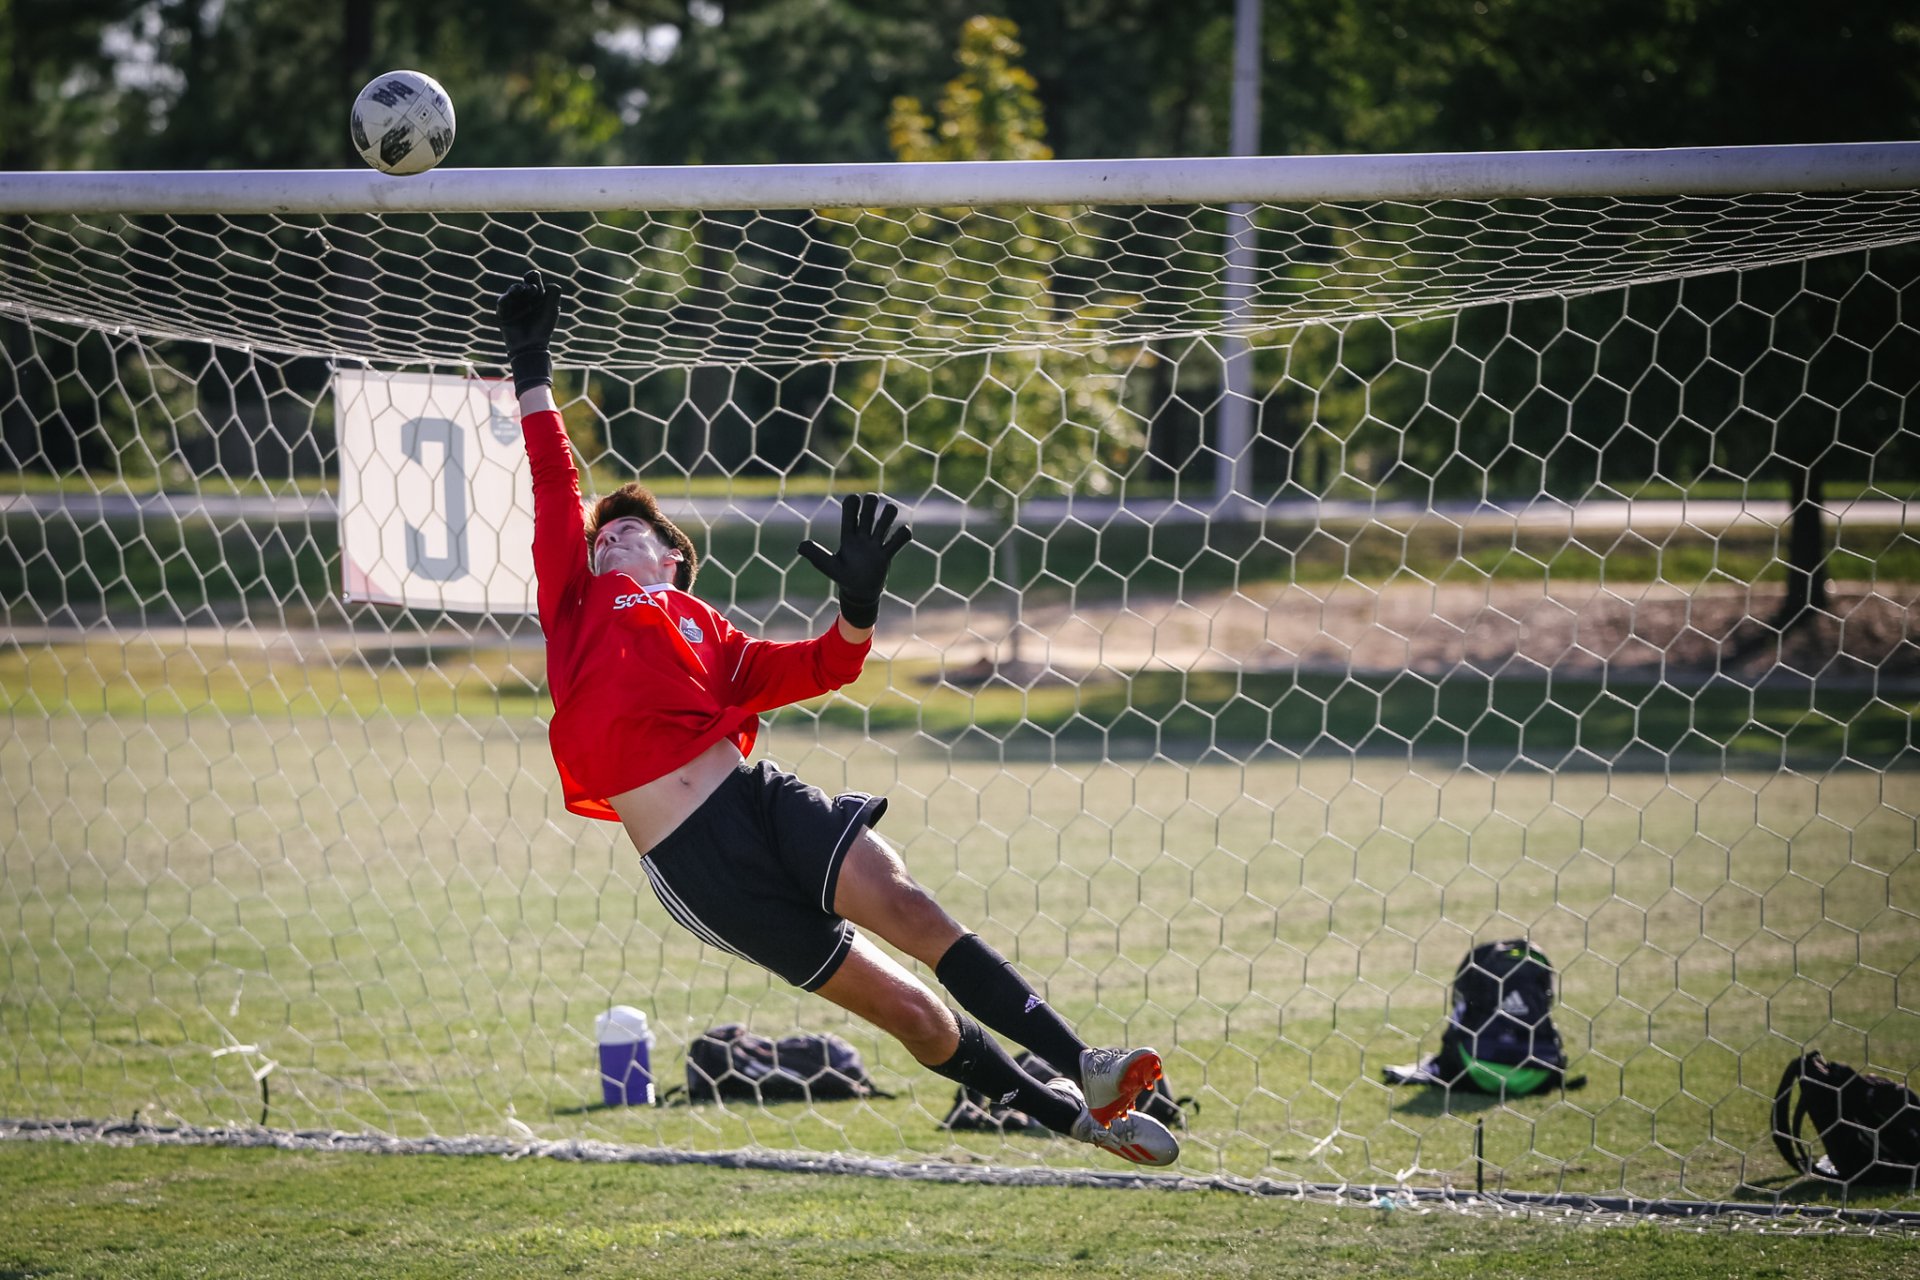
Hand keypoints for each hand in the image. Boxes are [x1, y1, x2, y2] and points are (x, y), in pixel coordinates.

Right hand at [495, 269, 560, 394]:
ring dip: (515, 289)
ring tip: (520, 290)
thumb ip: (553, 296)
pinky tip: (509, 299)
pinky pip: (502, 303)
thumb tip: (551, 283)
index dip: (533, 276)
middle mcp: (525, 298)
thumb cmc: (543, 328)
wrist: (531, 345)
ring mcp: (514, 305)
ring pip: (512, 291)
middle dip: (527, 285)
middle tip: (532, 289)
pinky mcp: (504, 313)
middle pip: (523, 285)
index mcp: (537, 296)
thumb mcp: (551, 311)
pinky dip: (505, 300)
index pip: (534, 281)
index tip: (534, 275)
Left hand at [796, 493, 912, 628]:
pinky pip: (900, 538)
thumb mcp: (827, 566)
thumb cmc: (843, 576)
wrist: (859, 592)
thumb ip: (815, 555)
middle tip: (870, 513)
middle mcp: (864, 535)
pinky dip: (903, 534)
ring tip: (884, 526)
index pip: (851, 508)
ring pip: (888, 517)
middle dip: (871, 503)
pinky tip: (899, 537)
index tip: (854, 503)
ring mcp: (877, 543)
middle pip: (870, 505)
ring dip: (888, 516)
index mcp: (848, 534)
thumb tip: (800, 546)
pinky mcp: (888, 554)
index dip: (853, 502)